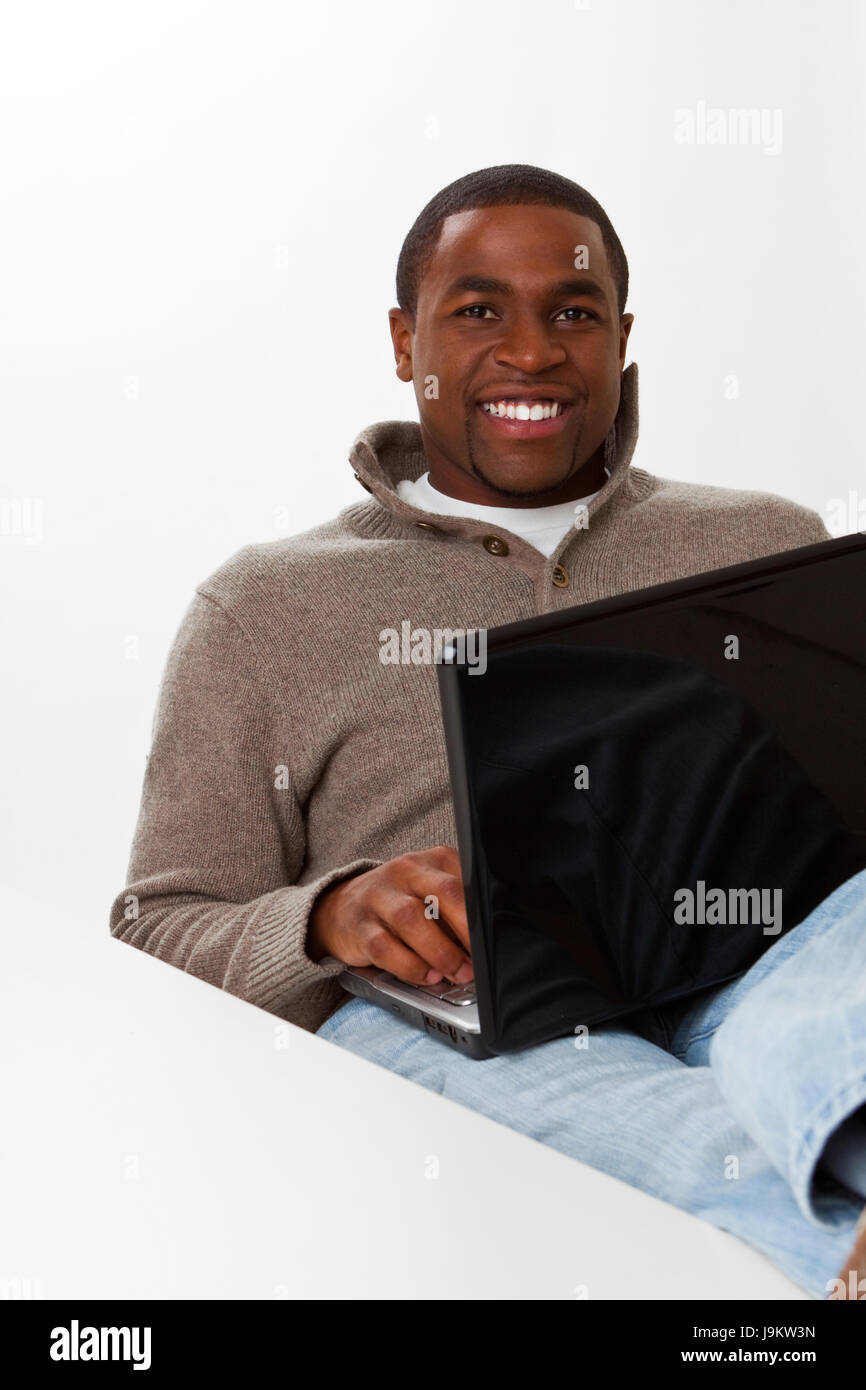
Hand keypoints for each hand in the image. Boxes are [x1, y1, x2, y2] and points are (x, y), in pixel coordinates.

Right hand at [306, 845, 472, 986]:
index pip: (464, 879)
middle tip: (478, 961)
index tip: (493, 941)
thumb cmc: (399, 903)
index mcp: (431, 860)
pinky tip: (426, 976)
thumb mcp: (430, 894)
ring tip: (456, 973)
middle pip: (443, 892)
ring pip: (412, 918)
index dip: (482, 913)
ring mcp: (378, 896)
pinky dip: (410, 966)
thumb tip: (487, 944)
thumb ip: (457, 911)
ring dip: (440, 951)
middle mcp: (405, 871)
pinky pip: (384, 947)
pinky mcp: (358, 926)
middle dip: (466, 930)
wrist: (339, 908)